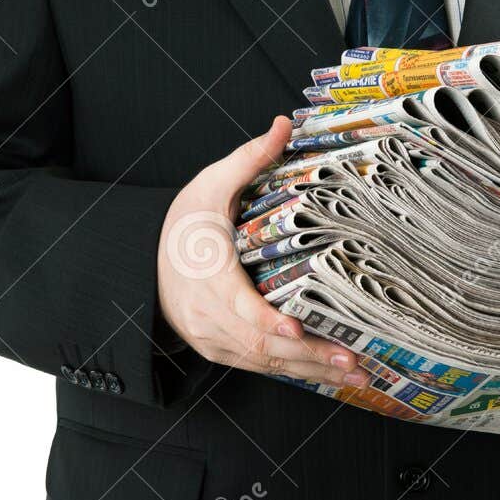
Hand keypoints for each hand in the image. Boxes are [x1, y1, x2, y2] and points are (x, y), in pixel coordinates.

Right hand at [157, 115, 370, 388]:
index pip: (239, 305)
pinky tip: (331, 374)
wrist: (142, 262)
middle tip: (354, 361)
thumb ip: (248, 159)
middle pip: (262, 344)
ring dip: (312, 372)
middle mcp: (208, 315)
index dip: (269, 321)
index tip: (298, 330)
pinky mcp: (220, 350)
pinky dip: (296, 372)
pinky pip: (260, 366)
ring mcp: (213, 338)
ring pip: (265, 362)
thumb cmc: (182, 223)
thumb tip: (283, 125)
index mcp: (208, 274)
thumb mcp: (209, 185)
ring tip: (357, 375)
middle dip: (310, 356)